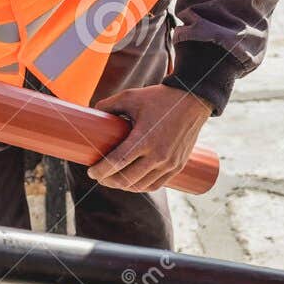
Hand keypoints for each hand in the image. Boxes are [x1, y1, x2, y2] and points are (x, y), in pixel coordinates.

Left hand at [89, 85, 211, 192]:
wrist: (193, 100)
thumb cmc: (159, 97)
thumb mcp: (131, 97)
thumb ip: (109, 105)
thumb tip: (92, 114)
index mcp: (145, 138)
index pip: (117, 162)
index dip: (100, 170)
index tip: (91, 171)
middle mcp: (158, 154)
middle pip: (126, 179)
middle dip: (108, 181)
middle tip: (99, 176)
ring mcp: (170, 163)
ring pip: (140, 186)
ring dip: (123, 186)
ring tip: (112, 180)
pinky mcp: (178, 166)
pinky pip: (156, 185)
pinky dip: (140, 187)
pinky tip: (131, 183)